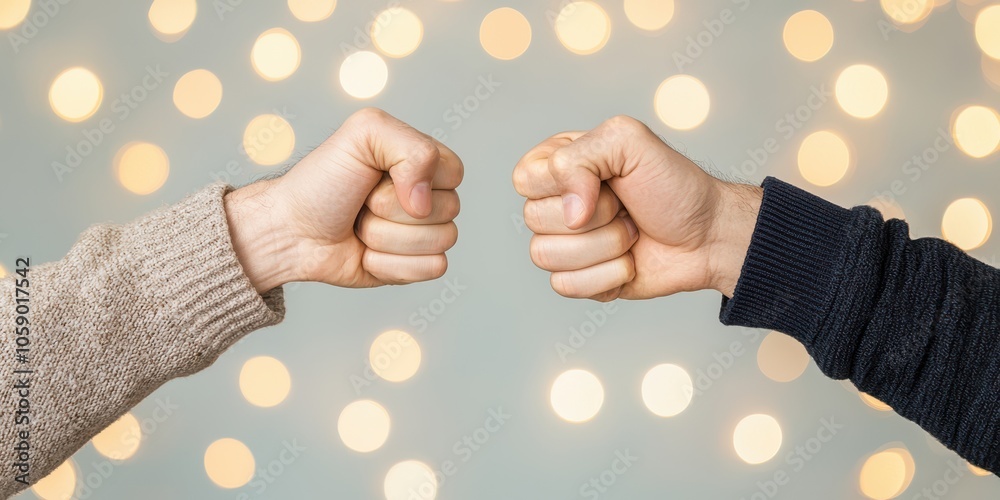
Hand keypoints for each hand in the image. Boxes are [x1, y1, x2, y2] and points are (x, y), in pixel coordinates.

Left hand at [226, 108, 462, 291]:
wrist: (291, 231)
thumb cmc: (321, 182)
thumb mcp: (363, 134)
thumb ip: (411, 147)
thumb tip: (425, 201)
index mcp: (422, 162)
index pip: (454, 172)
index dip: (417, 179)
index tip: (376, 177)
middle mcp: (428, 197)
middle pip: (449, 210)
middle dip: (392, 210)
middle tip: (362, 204)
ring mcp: (423, 234)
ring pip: (441, 240)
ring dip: (387, 237)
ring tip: (360, 228)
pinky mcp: (414, 266)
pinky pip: (433, 268)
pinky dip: (392, 263)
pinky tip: (367, 254)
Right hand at [512, 116, 760, 300]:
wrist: (709, 236)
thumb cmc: (675, 186)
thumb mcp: (629, 142)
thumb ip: (581, 157)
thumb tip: (570, 212)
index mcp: (559, 164)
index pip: (525, 178)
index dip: (564, 185)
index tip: (607, 182)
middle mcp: (557, 203)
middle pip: (533, 219)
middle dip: (595, 217)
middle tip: (626, 207)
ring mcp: (565, 243)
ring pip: (544, 256)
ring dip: (603, 248)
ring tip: (630, 234)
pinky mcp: (579, 278)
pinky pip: (564, 286)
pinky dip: (606, 276)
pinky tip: (628, 263)